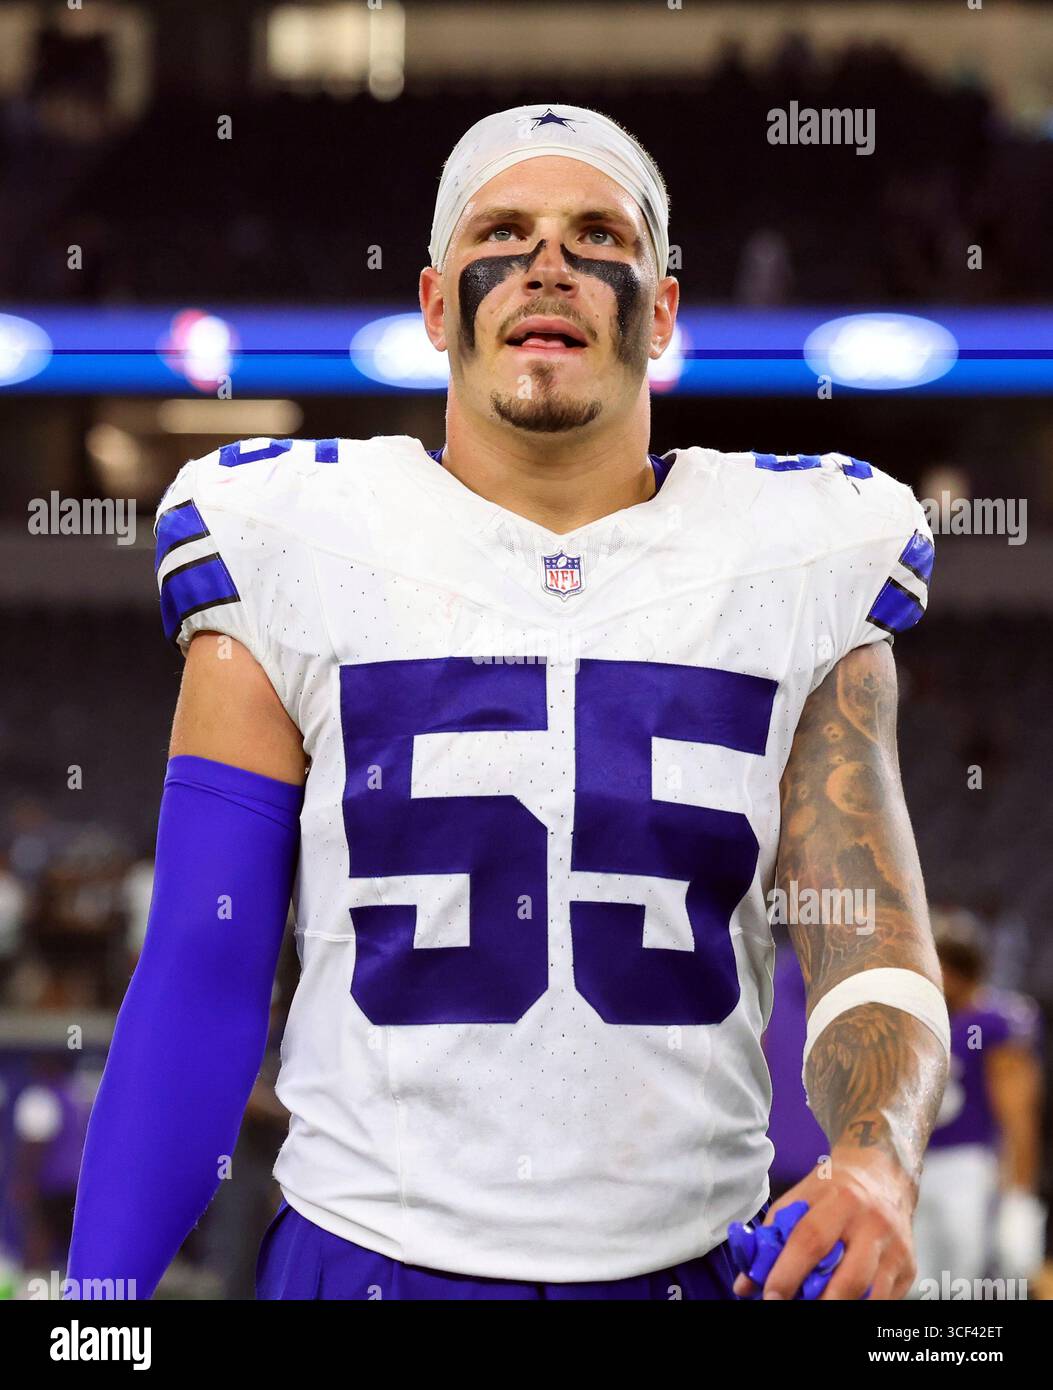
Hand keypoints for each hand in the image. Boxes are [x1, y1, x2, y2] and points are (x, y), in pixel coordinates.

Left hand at [733, 1145, 916, 1300]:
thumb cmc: (834, 1187)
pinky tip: (840, 1303)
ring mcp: (896, 1248)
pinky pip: (884, 1299)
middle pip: (848, 1277)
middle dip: (818, 1304)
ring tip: (815, 1308)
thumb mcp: (801, 1196)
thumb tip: (746, 1285)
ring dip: (839, 1308)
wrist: (883, 1172)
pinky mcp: (909, 1266)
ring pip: (870, 1294)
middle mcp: (874, 1223)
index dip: (788, 1272)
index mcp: (842, 1198)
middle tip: (792, 1310)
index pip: (811, 1240)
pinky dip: (859, 1306)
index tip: (770, 1295)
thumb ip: (772, 1236)